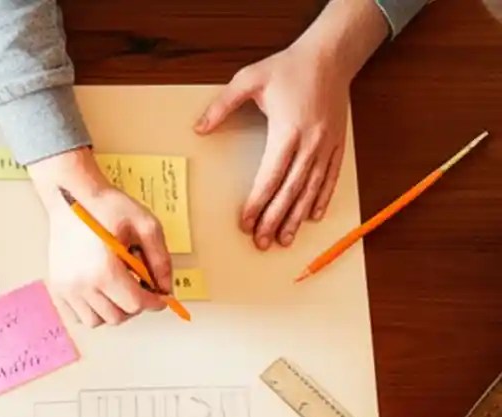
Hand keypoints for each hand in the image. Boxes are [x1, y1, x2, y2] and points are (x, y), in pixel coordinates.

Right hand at [31, 150, 169, 326]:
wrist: (71, 197)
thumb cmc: (106, 207)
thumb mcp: (145, 225)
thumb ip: (161, 260)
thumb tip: (166, 288)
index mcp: (105, 271)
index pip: (136, 304)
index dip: (154, 302)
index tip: (160, 297)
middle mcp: (82, 285)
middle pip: (118, 317)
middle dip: (134, 306)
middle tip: (140, 289)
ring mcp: (67, 288)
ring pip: (96, 321)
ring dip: (112, 311)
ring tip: (118, 292)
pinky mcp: (57, 286)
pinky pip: (76, 315)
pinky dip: (91, 311)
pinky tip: (99, 294)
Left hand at [195, 44, 347, 248]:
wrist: (331, 55)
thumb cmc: (289, 67)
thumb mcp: (249, 79)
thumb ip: (222, 105)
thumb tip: (199, 128)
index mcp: (287, 131)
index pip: (270, 176)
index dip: (258, 202)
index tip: (246, 222)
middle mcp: (310, 143)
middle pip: (290, 190)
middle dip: (275, 219)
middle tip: (262, 242)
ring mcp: (326, 145)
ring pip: (311, 189)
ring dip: (297, 217)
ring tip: (285, 239)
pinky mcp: (336, 144)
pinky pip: (330, 178)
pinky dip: (321, 199)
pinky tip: (312, 216)